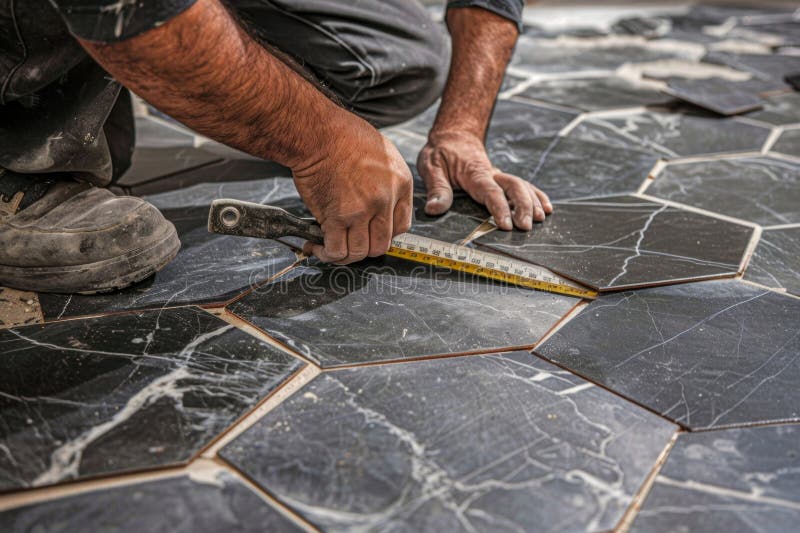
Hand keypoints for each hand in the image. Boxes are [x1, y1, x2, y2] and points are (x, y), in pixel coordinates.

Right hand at [293, 110, 412, 263]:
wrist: (318, 133)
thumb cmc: (344, 136)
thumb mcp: (383, 153)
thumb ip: (386, 182)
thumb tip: (378, 206)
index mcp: (401, 184)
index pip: (402, 226)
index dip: (384, 235)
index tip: (370, 233)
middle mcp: (386, 200)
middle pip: (381, 244)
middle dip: (364, 248)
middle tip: (348, 242)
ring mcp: (363, 211)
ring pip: (360, 252)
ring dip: (345, 255)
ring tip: (330, 248)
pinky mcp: (338, 217)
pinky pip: (337, 249)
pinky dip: (327, 254)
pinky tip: (316, 248)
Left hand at [417, 130, 552, 230]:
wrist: (453, 136)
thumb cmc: (441, 153)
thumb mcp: (431, 167)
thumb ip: (436, 189)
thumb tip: (434, 209)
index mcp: (474, 173)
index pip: (491, 192)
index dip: (500, 208)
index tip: (507, 225)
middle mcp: (491, 174)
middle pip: (514, 187)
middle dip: (523, 206)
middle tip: (526, 226)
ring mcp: (499, 176)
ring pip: (522, 186)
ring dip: (533, 203)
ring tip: (540, 219)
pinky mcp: (502, 180)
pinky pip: (524, 186)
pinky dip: (537, 196)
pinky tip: (546, 208)